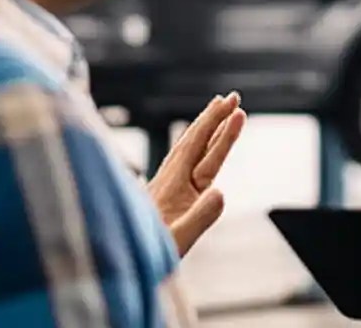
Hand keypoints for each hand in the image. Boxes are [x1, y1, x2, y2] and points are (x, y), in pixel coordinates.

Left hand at [147, 92, 246, 256]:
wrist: (122, 263)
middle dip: (214, 118)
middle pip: (195, 140)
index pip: (203, 151)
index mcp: (175, 186)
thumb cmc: (153, 254)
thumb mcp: (180, 240)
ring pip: (189, 147)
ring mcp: (167, 185)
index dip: (222, 131)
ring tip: (219, 108)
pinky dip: (196, 144)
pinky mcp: (166, 193)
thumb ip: (201, 217)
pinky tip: (198, 142)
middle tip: (234, 96)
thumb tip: (221, 192)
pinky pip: (185, 160)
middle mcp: (170, 179)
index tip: (238, 111)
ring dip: (205, 126)